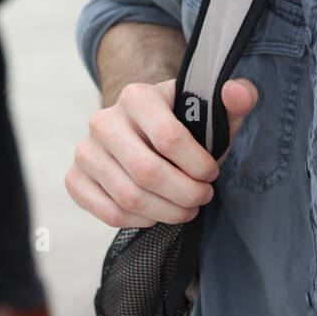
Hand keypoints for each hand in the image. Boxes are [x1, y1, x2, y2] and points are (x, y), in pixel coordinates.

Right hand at [66, 76, 258, 227]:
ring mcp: (86, 150)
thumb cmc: (181, 124)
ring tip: (185, 209)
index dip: (198, 165)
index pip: (169, 138)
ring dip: (166, 212)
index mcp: (136, 96)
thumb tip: (240, 94)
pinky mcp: (76, 177)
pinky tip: (157, 214)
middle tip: (202, 198)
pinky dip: (139, 221)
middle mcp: (104, 120)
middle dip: (184, 194)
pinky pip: (107, 212)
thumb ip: (235, 98)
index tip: (212, 173)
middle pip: (148, 172)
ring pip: (129, 197)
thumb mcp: (210, 109)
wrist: (141, 129)